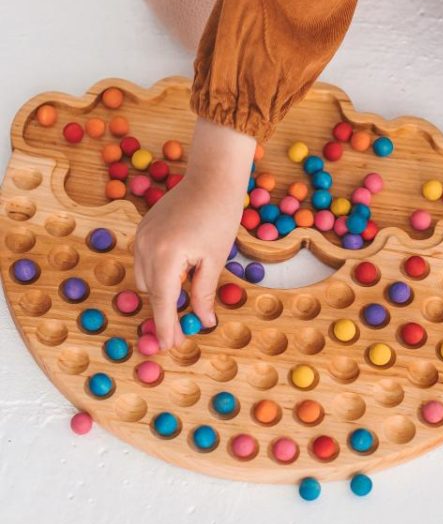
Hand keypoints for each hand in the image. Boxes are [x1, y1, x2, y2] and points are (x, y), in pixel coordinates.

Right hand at [133, 117, 255, 348]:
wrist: (211, 178)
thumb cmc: (220, 216)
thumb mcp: (214, 260)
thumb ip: (203, 293)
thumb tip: (203, 321)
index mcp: (166, 257)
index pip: (162, 301)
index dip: (167, 326)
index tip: (172, 345)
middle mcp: (146, 247)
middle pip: (150, 291)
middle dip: (166, 308)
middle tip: (186, 324)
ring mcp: (141, 236)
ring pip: (144, 277)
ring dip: (163, 287)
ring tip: (189, 285)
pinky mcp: (143, 228)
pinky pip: (145, 259)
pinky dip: (159, 270)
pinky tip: (182, 265)